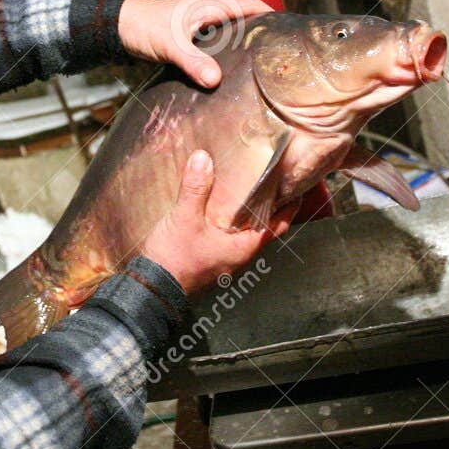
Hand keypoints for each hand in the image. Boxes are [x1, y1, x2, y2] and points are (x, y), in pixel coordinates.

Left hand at [117, 0, 274, 88]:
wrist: (119, 28)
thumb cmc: (144, 27)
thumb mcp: (170, 45)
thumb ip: (193, 62)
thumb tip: (215, 81)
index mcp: (212, 6)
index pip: (253, 5)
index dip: (273, 15)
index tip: (290, 33)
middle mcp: (211, 13)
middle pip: (247, 21)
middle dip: (264, 35)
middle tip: (281, 57)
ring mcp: (203, 26)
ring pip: (234, 35)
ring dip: (247, 47)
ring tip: (264, 68)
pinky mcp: (195, 40)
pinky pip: (221, 46)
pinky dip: (230, 56)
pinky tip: (234, 74)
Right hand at [140, 150, 297, 296]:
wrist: (151, 289)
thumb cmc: (174, 261)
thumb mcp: (185, 218)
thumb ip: (195, 188)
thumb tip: (203, 159)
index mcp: (243, 248)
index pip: (278, 226)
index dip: (289, 207)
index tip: (297, 189)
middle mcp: (239, 256)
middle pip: (263, 228)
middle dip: (267, 207)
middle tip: (270, 183)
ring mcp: (224, 261)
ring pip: (243, 234)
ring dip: (246, 215)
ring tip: (244, 191)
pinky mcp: (209, 260)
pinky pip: (227, 238)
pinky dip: (229, 222)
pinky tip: (217, 210)